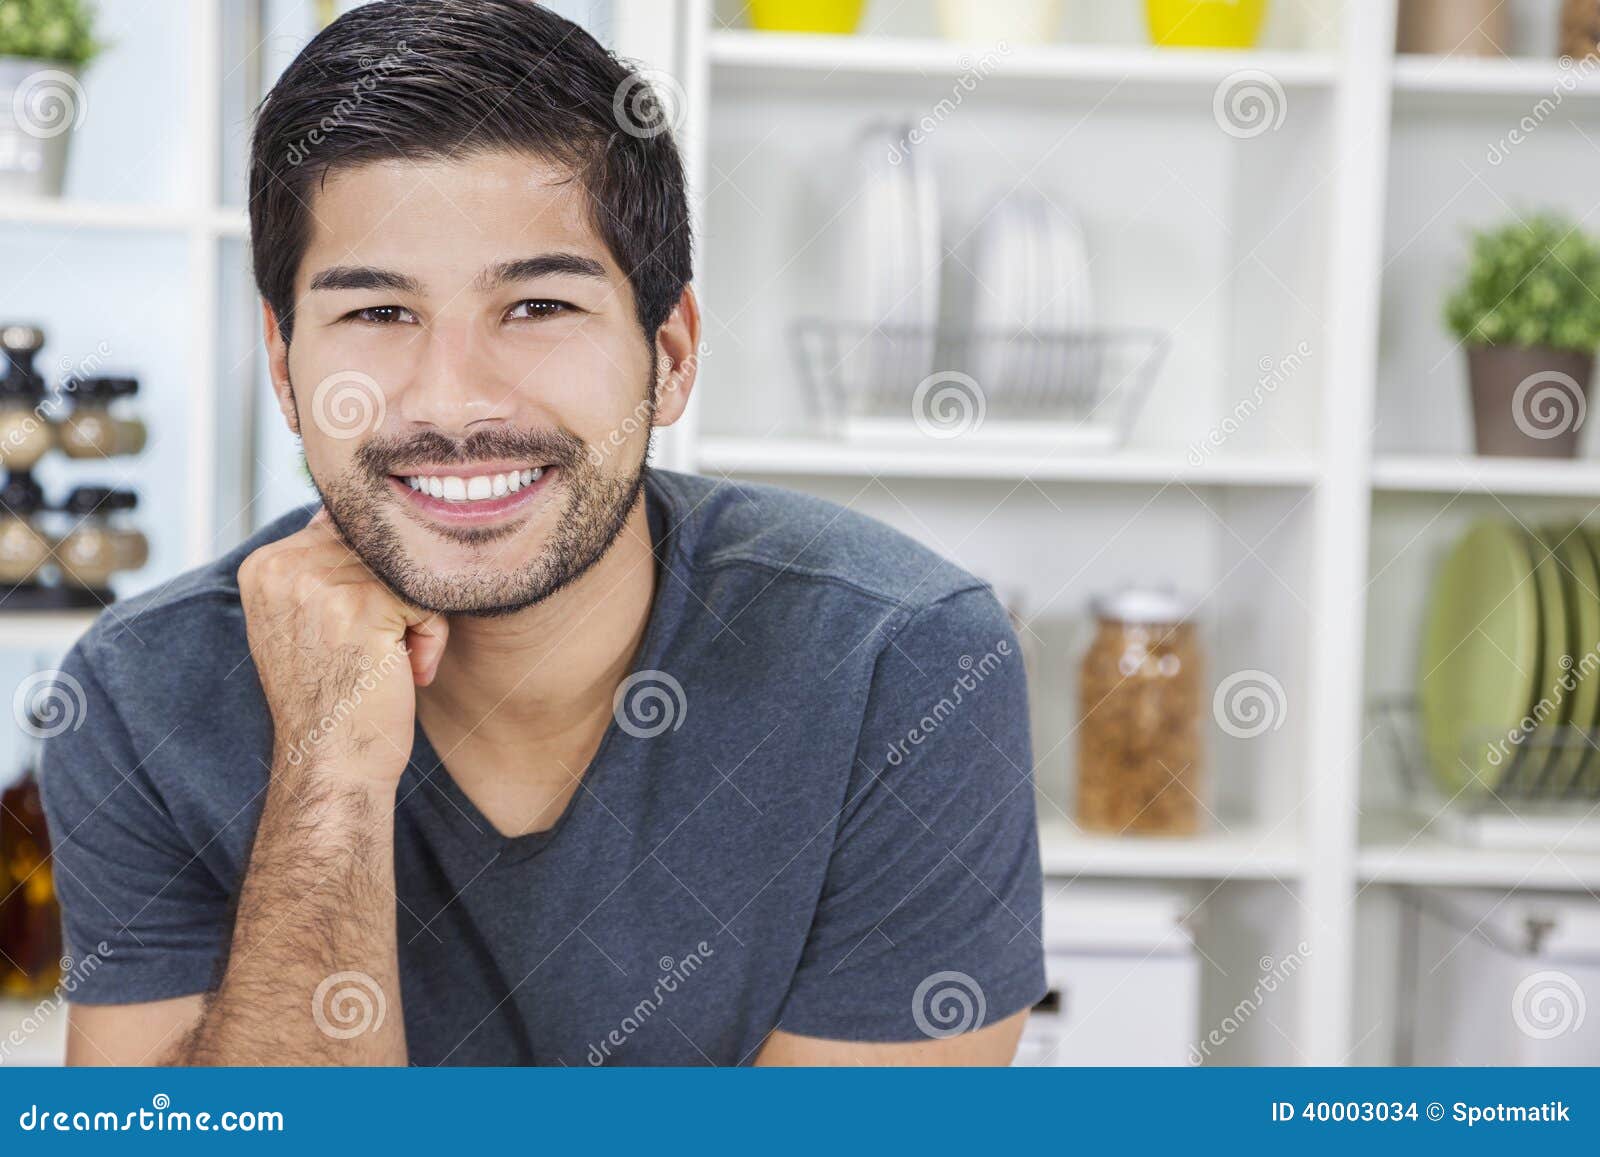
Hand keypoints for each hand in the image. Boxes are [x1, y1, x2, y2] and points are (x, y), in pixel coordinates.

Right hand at [238, 508, 448, 783]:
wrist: (331, 765)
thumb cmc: (336, 699)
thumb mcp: (311, 621)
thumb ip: (329, 564)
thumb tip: (375, 509)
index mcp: (265, 564)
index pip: (349, 530)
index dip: (372, 582)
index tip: (355, 638)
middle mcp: (283, 563)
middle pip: (382, 546)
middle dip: (395, 600)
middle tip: (376, 654)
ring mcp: (318, 581)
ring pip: (408, 570)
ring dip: (414, 620)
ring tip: (387, 663)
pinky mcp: (359, 604)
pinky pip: (427, 596)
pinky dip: (429, 637)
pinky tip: (402, 672)